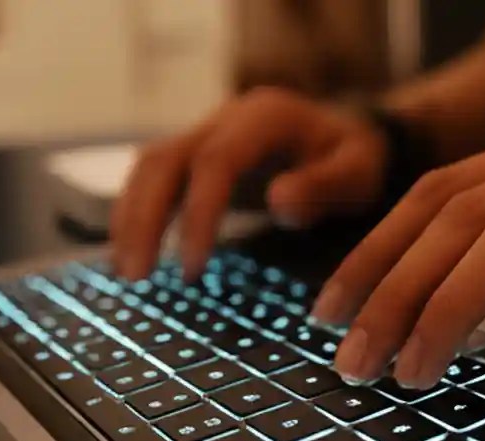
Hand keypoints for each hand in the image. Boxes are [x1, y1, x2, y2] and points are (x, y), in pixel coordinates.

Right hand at [109, 87, 387, 281]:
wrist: (347, 134)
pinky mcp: (194, 156)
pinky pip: (152, 179)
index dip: (198, 213)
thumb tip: (278, 201)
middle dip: (143, 219)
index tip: (192, 268)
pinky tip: (130, 254)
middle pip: (163, 160)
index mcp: (264, 118)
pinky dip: (135, 215)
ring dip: (130, 218)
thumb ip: (324, 185)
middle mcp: (224, 120)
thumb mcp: (358, 170)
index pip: (215, 161)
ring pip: (147, 167)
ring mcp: (204, 134)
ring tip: (126, 274)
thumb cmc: (354, 157)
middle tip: (135, 277)